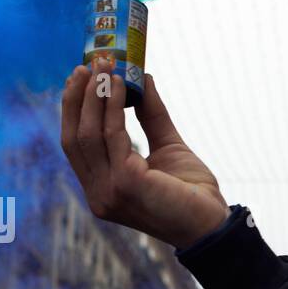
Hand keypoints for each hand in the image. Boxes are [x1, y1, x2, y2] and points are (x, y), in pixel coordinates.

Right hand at [60, 60, 229, 249]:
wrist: (213, 223)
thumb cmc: (192, 193)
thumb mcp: (167, 146)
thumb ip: (151, 117)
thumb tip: (144, 80)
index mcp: (102, 188)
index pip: (75, 146)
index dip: (73, 110)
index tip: (81, 77)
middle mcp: (99, 193)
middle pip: (74, 138)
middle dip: (77, 98)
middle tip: (89, 65)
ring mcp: (109, 191)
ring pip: (89, 134)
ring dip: (95, 96)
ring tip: (106, 66)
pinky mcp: (126, 183)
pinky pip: (113, 135)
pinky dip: (114, 106)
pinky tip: (121, 86)